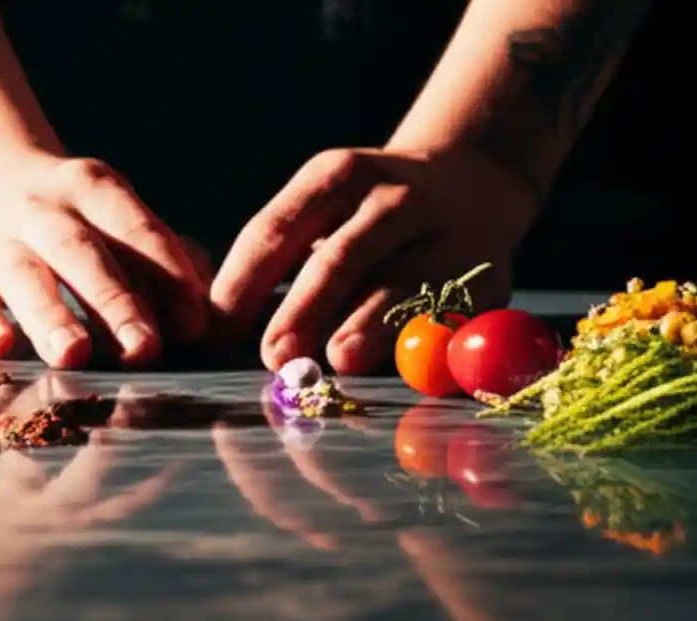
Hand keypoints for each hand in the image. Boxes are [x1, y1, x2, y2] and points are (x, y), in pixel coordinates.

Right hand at [0, 149, 208, 368]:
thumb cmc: (79, 218)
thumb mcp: (120, 218)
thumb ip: (165, 263)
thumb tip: (207, 319)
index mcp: (95, 189)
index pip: (137, 230)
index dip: (167, 274)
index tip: (196, 322)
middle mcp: (44, 208)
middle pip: (81, 254)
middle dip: (115, 302)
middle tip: (145, 348)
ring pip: (24, 276)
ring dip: (50, 316)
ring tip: (73, 354)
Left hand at [211, 147, 536, 373]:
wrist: (474, 182)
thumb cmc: (370, 214)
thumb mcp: (326, 205)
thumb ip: (283, 256)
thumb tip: (223, 328)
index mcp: (335, 177)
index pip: (275, 231)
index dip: (242, 285)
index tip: (216, 332)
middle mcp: (389, 197)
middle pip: (338, 258)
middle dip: (304, 309)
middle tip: (274, 355)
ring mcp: (441, 234)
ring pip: (401, 283)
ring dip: (369, 323)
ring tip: (341, 358)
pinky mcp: (481, 275)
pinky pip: (450, 312)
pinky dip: (425, 341)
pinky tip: (403, 368)